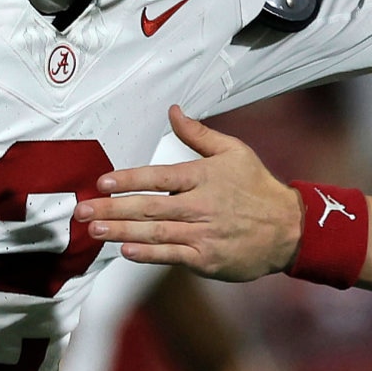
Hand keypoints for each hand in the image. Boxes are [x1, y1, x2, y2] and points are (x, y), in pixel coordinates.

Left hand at [76, 106, 302, 281]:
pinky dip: (148, 253)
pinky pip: (172, 256)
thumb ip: (199, 134)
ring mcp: (204, 234)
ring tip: (94, 230)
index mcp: (205, 177)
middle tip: (82, 211)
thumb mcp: (234, 152)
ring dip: (121, 231)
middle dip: (112, 209)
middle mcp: (202, 205)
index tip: (102, 182)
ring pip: (156, 232)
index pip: (159, 176)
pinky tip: (126, 250)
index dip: (129, 179)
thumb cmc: (258, 188)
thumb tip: (173, 111)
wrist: (289, 229)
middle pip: (149, 207)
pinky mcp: (208, 259)